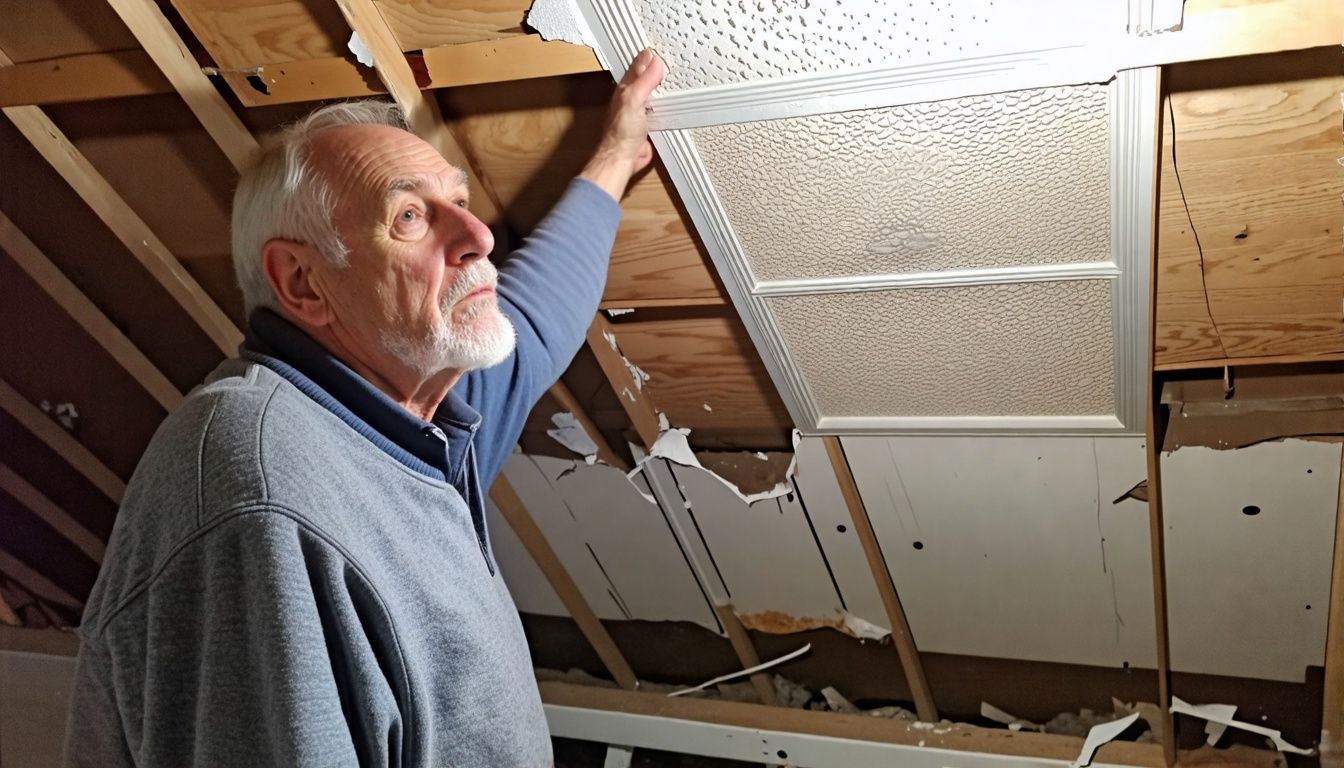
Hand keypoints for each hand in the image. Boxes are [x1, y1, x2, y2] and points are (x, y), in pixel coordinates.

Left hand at [580, 48, 665, 200]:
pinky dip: (665, 108)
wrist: (623, 158)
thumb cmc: (621, 132)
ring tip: (668, 79)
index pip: (637, 68)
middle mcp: (631, 100)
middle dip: (654, 71)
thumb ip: (644, 80)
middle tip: (664, 60)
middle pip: (645, 81)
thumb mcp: (633, 99)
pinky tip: (670, 106)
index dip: (647, 58)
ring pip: (652, 96)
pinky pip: (658, 113)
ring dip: (660, 89)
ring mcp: (639, 114)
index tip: (658, 50)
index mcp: (625, 90)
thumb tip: (654, 61)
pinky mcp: (647, 127)